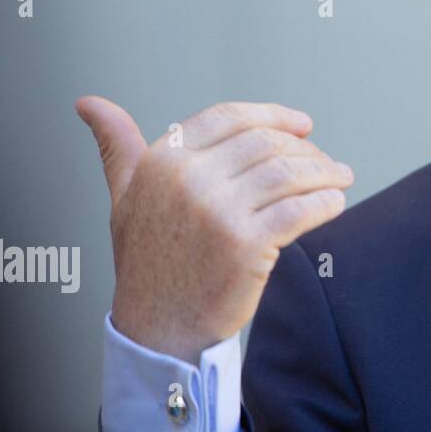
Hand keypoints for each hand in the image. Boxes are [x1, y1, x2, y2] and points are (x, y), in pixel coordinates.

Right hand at [76, 96, 354, 364]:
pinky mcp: (246, 245)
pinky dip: (326, 202)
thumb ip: (118, 146)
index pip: (230, 117)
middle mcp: (189, 180)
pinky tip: (334, 203)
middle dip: (305, 150)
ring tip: (340, 178)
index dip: (273, 115)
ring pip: (288, 174)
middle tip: (326, 162)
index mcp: (163, 161)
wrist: (157, 328)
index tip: (303, 125)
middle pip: (266, 143)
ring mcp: (218, 212)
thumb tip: (90, 103)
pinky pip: (300, 211)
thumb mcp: (124, 196)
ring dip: (324, 173)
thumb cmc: (147, 261)